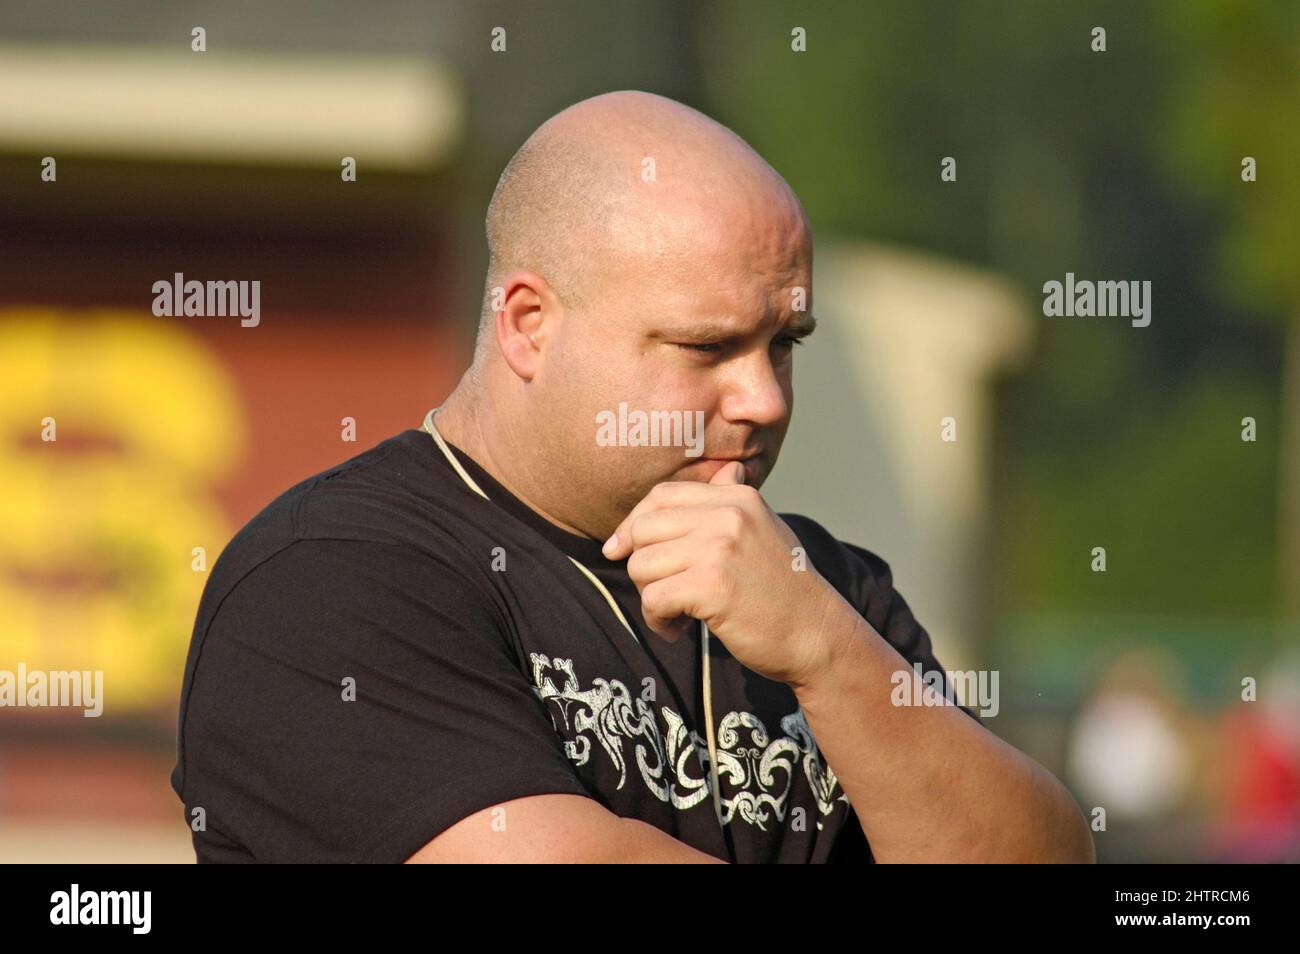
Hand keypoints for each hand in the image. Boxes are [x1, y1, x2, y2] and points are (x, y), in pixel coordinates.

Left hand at [601, 460, 846, 686]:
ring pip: (642, 566)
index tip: (619, 551)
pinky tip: (678, 630)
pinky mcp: (712, 586)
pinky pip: (654, 599)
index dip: (632, 525)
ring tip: (676, 615)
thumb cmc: (782, 588)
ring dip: (650, 598)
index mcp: (736, 496)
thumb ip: (733, 499)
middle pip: (643, 529)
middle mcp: (728, 514)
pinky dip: (658, 621)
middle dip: (641, 566)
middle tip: (663, 593)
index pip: (660, 496)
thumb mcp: (763, 529)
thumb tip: (725, 468)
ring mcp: (720, 548)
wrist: (817, 635)